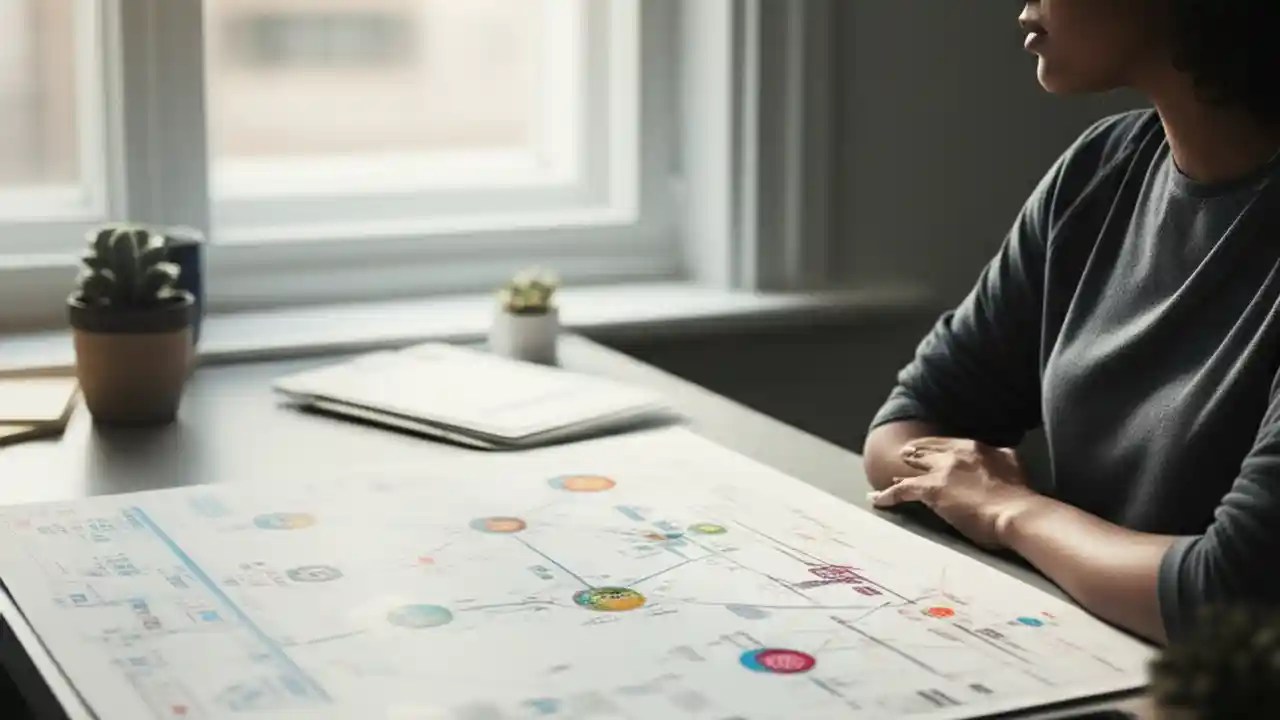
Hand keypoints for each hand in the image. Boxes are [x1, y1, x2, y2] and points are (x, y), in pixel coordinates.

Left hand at [868, 437, 1038, 549]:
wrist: (1017, 511)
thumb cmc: (1020, 497)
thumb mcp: (1014, 465)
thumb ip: (1002, 459)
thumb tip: (1002, 457)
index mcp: (976, 448)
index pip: (948, 444)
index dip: (935, 448)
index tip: (929, 450)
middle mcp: (956, 454)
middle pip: (928, 451)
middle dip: (915, 454)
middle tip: (905, 456)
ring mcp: (942, 470)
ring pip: (913, 468)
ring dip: (901, 473)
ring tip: (889, 478)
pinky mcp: (932, 489)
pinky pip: (902, 490)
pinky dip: (887, 495)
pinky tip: (876, 499)